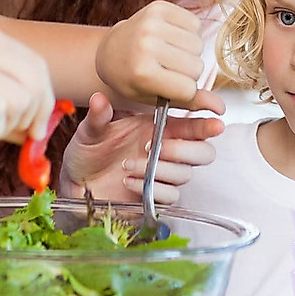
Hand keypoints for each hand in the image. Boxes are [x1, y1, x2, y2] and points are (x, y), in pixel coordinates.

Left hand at [60, 92, 223, 202]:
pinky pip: (171, 195)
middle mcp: (167, 150)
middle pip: (203, 153)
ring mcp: (163, 175)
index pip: (194, 125)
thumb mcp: (90, 130)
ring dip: (160, 168)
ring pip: (185, 174)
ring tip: (128, 164)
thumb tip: (99, 99)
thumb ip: (98, 116)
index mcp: (159, 128)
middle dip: (185, 150)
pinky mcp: (156, 196)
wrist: (76, 181)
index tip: (217, 122)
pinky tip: (130, 180)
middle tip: (156, 147)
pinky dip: (153, 188)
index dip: (208, 124)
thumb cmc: (88, 151)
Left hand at [95, 0, 222, 109]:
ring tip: (170, 54)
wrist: (110, 50)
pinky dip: (188, 33)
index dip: (184, 91)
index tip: (169, 87)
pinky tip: (172, 39)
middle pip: (196, 66)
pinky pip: (194, 23)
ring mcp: (151, 23)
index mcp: (142, 72)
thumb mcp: (155, 98)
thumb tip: (221, 108)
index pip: (188, 88)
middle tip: (168, 70)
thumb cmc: (133, 79)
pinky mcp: (158, 7)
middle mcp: (146, 45)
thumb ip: (190, 102)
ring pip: (198, 44)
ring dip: (189, 52)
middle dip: (188, 72)